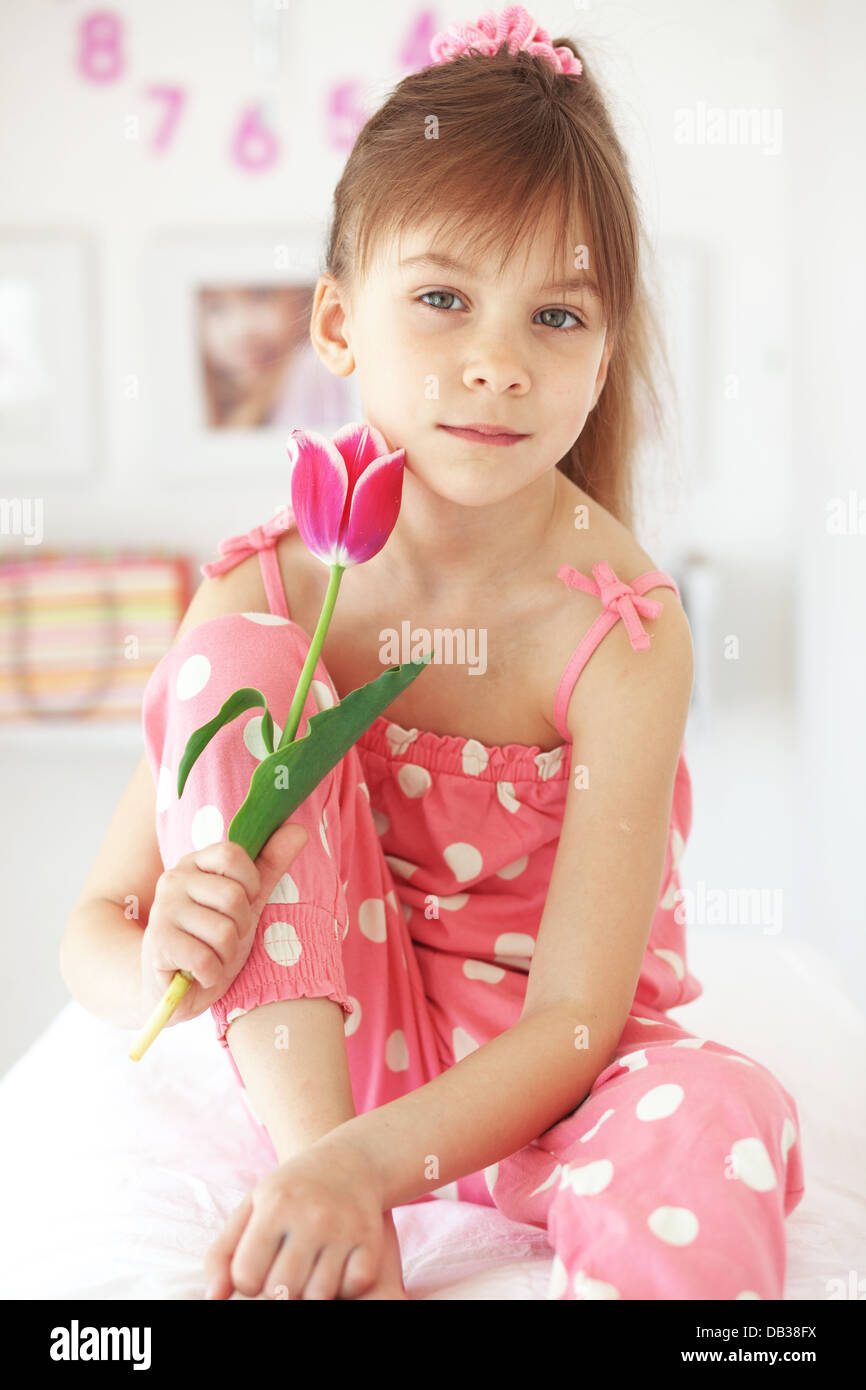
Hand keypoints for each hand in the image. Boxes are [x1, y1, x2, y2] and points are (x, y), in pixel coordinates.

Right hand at [139, 820, 307, 1027]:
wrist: (174, 983)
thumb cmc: (212, 937)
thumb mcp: (247, 901)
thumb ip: (270, 865)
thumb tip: (299, 830)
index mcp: (195, 862)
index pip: (232, 855)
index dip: (250, 883)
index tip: (244, 902)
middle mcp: (173, 879)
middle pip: (233, 897)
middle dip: (241, 927)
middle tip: (226, 937)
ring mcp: (162, 910)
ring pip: (223, 933)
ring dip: (227, 955)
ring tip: (212, 955)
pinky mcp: (158, 943)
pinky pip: (205, 960)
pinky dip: (212, 974)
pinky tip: (201, 973)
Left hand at [204, 1137, 388, 1300]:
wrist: (352, 1160)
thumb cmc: (292, 1189)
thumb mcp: (253, 1206)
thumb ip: (223, 1252)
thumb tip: (212, 1298)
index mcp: (276, 1206)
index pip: (247, 1277)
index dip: (248, 1280)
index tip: (259, 1264)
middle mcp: (311, 1217)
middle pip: (282, 1292)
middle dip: (278, 1288)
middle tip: (284, 1268)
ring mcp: (344, 1229)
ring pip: (318, 1296)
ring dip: (310, 1290)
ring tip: (307, 1270)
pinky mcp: (370, 1240)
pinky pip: (353, 1287)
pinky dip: (344, 1284)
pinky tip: (336, 1265)